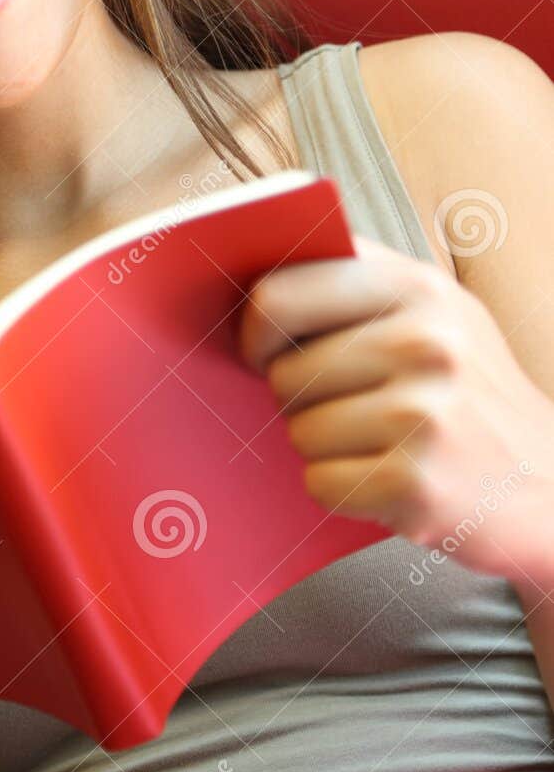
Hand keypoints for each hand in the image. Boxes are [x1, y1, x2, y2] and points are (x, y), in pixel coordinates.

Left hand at [236, 234, 553, 587]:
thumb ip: (356, 282)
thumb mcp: (434, 313)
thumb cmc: (468, 394)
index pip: (284, 290)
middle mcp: (426, 342)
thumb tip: (249, 282)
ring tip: (379, 444)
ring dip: (324, 446)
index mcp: (418, 287)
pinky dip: (341, 489)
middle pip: (284, 371)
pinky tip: (388, 480)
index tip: (259, 349)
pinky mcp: (418, 483)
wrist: (553, 487)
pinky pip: (320, 481)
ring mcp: (425, 414)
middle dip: (297, 397)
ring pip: (299, 430)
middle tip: (348, 408)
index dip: (255, 326)